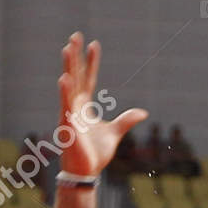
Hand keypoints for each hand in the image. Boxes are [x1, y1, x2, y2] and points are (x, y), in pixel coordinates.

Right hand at [57, 32, 147, 176]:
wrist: (86, 172)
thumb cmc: (95, 153)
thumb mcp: (115, 132)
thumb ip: (126, 120)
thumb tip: (143, 112)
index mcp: (84, 106)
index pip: (88, 79)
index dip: (91, 62)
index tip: (94, 44)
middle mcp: (74, 106)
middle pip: (76, 76)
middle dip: (75, 57)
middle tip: (75, 36)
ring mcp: (69, 114)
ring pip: (69, 86)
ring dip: (68, 67)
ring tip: (67, 48)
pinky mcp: (68, 125)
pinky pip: (66, 106)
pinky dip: (65, 93)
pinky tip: (64, 78)